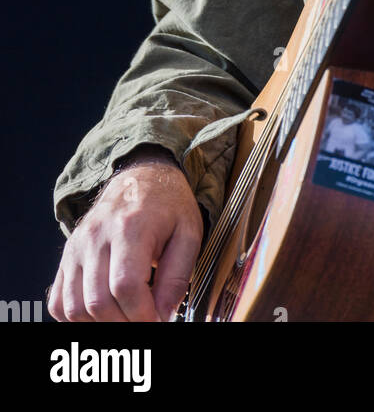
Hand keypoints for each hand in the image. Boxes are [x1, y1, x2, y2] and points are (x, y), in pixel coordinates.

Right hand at [48, 147, 202, 322]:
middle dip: (124, 323)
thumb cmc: (169, 205)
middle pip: (98, 302)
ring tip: (126, 316)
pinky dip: (76, 317)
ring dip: (101, 323)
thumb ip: (177, 276)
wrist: (142, 175)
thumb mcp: (189, 233)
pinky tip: (102, 312)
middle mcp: (96, 236)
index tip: (157, 320)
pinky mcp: (67, 255)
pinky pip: (58, 302)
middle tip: (144, 320)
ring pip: (75, 307)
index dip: (142, 315)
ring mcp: (76, 246)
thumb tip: (163, 315)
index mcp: (130, 227)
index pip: (125, 286)